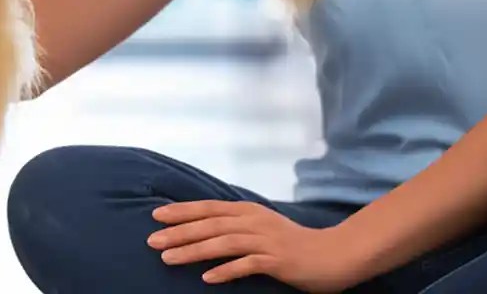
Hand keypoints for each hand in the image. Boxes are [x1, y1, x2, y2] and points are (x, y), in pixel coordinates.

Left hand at [148, 200, 364, 292]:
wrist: (334, 254)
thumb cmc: (294, 243)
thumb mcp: (262, 227)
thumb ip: (236, 225)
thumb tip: (206, 228)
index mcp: (248, 211)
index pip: (208, 208)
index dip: (182, 211)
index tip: (156, 215)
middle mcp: (254, 221)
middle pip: (210, 224)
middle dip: (178, 231)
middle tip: (151, 240)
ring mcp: (265, 240)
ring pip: (222, 243)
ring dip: (193, 250)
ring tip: (169, 258)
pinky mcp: (277, 260)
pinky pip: (247, 265)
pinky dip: (225, 270)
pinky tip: (207, 278)